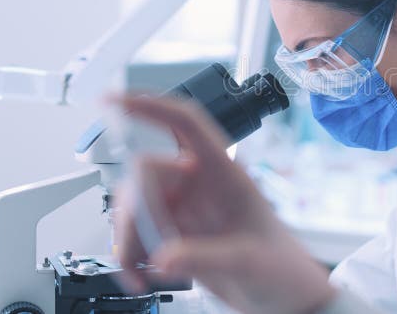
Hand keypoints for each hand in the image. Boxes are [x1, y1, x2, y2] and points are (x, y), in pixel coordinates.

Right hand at [114, 95, 335, 313]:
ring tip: (142, 272)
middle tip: (148, 250)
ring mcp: (184, 207)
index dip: (151, 106)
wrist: (282, 296)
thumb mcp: (248, 261)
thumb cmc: (280, 266)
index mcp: (225, 172)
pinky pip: (134, 231)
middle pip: (146, 173)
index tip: (114, 101)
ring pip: (132, 203)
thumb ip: (205, 257)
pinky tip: (141, 275)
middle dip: (136, 211)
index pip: (186, 124)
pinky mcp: (172, 232)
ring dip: (128, 239)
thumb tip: (163, 257)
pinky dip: (129, 254)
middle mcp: (199, 183)